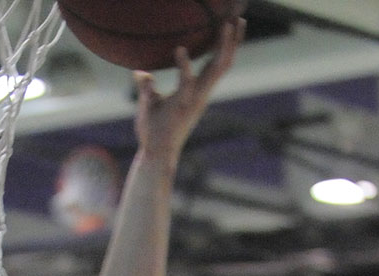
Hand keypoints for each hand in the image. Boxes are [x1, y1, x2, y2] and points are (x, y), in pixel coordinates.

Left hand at [133, 15, 245, 170]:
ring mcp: (194, 99)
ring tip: (225, 24)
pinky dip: (184, 66)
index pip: (217, 64)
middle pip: (224, 62)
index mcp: (198, 91)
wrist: (154, 154)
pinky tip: (180, 49)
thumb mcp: (150, 103)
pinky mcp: (182, 106)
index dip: (226, 46)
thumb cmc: (153, 131)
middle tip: (238, 17)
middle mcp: (201, 93)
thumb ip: (148, 87)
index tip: (230, 25)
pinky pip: (186, 83)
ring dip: (222, 46)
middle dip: (233, 40)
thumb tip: (140, 73)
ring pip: (215, 69)